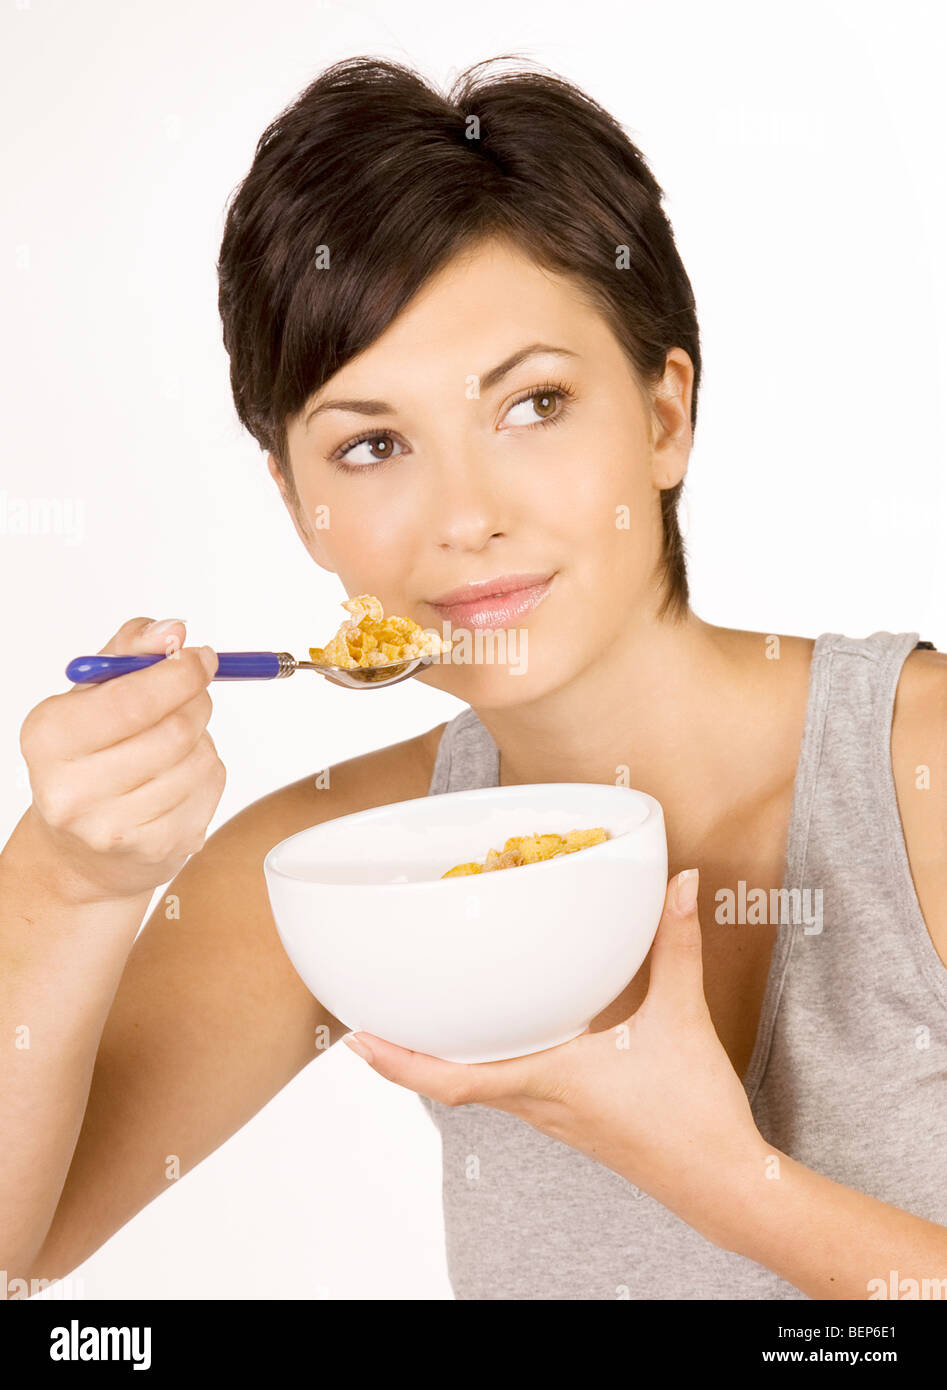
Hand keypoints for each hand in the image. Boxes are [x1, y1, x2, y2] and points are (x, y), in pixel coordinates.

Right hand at [20, 617, 224, 904]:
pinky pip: (210, 788)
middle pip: (174, 730)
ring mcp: (114, 829)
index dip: (180, 673)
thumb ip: (131, 651)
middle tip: (195, 693)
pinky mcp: (158, 850)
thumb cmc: (90, 754)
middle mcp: (72, 791)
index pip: (132, 700)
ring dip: (201, 738)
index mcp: (48, 738)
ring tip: (175, 742)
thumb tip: (174, 631)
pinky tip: (178, 777)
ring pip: (199, 758)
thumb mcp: (93, 694)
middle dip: (197, 700)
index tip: (201, 657)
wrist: (82, 849)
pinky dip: (207, 771)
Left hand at [343, 868, 766, 1245]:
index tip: (354, 1039)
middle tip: (370, 1020)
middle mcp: (540, 1103)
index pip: (451, 1080)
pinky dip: (488, 1065)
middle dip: (406, 1055)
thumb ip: (676, 946)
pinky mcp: (574, 1119)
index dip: (397, 1062)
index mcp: (549, 1079)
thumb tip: (680, 887)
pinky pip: (512, 1090)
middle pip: (450, 1084)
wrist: (723, 1184)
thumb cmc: (693, 1117)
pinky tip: (503, 1039)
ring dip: (443, 1061)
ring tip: (423, 1023)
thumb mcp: (681, 1018)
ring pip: (481, 1088)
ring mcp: (555, 1117)